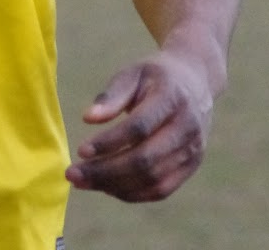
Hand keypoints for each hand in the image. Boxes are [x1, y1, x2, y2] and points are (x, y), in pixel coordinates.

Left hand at [65, 49, 216, 201]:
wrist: (196, 82)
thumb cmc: (154, 77)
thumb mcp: (132, 74)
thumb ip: (111, 96)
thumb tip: (88, 118)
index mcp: (172, 99)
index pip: (139, 128)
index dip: (109, 142)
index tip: (80, 151)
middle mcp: (187, 129)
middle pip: (146, 160)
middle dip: (105, 171)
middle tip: (72, 174)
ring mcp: (192, 151)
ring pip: (153, 180)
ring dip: (114, 186)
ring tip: (82, 181)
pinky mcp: (191, 167)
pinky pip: (161, 190)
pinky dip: (132, 194)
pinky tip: (105, 186)